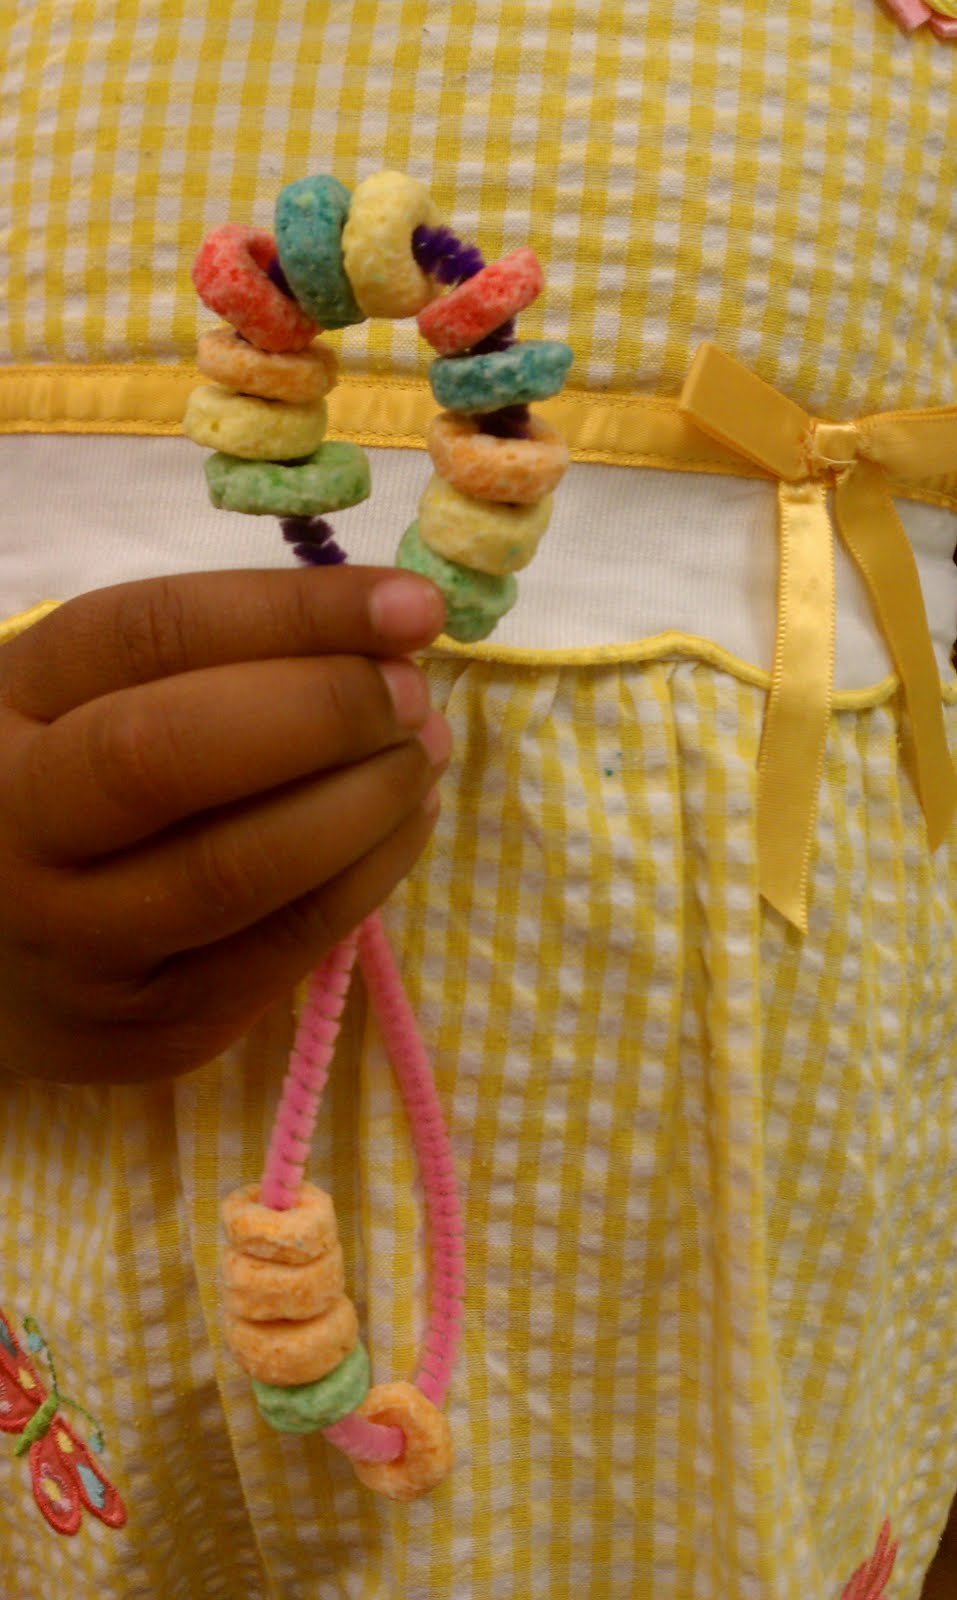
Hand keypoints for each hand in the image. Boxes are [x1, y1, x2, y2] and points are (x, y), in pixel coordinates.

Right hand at [0, 566, 449, 1085]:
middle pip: (172, 757)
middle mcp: (18, 834)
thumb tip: (391, 626)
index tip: (411, 605)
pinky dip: (369, 874)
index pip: (150, 637)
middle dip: (326, 711)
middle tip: (411, 691)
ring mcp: (78, 947)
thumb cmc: (62, 795)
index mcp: (3, 715)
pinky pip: (283, 950)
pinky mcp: (150, 1032)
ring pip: (239, 870)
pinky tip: (409, 818)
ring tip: (427, 747)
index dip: (296, 613)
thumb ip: (208, 655)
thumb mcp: (86, 700)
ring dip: (367, 798)